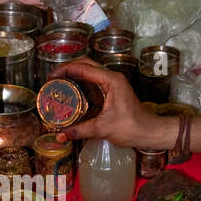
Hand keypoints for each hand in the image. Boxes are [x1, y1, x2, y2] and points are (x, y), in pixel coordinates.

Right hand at [49, 59, 170, 147]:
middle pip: (86, 64)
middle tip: (52, 78)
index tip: (51, 76)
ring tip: (59, 83)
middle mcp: (112, 77)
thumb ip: (80, 131)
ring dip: (75, 73)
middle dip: (68, 68)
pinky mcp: (114, 89)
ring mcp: (114, 82)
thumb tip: (60, 136)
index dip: (65, 69)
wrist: (149, 132)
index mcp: (111, 80)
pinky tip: (73, 91)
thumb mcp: (102, 129)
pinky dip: (82, 82)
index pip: (83, 67)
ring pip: (91, 71)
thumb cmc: (131, 127)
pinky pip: (95, 80)